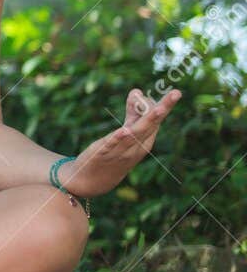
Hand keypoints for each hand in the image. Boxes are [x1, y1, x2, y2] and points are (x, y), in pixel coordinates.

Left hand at [59, 87, 181, 197]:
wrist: (93, 180)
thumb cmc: (114, 153)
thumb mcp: (126, 132)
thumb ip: (132, 112)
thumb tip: (137, 90)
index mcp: (144, 140)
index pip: (156, 119)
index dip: (162, 104)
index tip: (174, 92)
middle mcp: (136, 146)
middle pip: (150, 125)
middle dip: (162, 109)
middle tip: (177, 93)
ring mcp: (121, 151)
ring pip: (135, 134)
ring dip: (146, 121)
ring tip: (157, 108)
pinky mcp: (103, 155)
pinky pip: (113, 145)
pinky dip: (119, 138)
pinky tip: (124, 130)